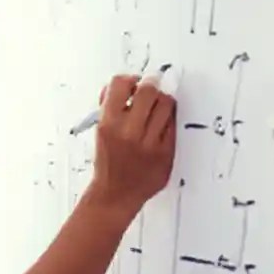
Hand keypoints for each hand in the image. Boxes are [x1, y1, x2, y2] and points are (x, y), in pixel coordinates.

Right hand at [89, 74, 176, 216]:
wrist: (115, 194)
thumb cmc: (108, 161)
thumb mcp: (100, 131)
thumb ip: (109, 106)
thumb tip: (125, 85)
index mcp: (109, 123)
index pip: (121, 83)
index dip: (130, 79)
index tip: (134, 83)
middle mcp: (129, 132)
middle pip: (149, 90)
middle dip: (150, 87)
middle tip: (150, 90)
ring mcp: (150, 144)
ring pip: (166, 104)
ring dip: (161, 102)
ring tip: (156, 109)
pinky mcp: (166, 154)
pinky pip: (173, 125)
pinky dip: (167, 121)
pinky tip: (160, 126)